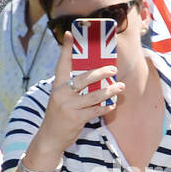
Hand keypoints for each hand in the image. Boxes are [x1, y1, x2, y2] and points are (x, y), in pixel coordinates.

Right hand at [30, 34, 122, 156]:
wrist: (50, 138)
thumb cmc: (59, 115)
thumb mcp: (60, 99)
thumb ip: (72, 88)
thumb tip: (95, 77)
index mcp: (57, 86)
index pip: (62, 64)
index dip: (66, 48)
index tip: (70, 33)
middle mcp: (62, 94)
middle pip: (84, 78)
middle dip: (101, 72)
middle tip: (113, 69)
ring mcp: (69, 106)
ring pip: (94, 95)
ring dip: (109, 90)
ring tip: (120, 87)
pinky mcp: (76, 119)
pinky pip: (96, 110)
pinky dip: (106, 107)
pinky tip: (112, 104)